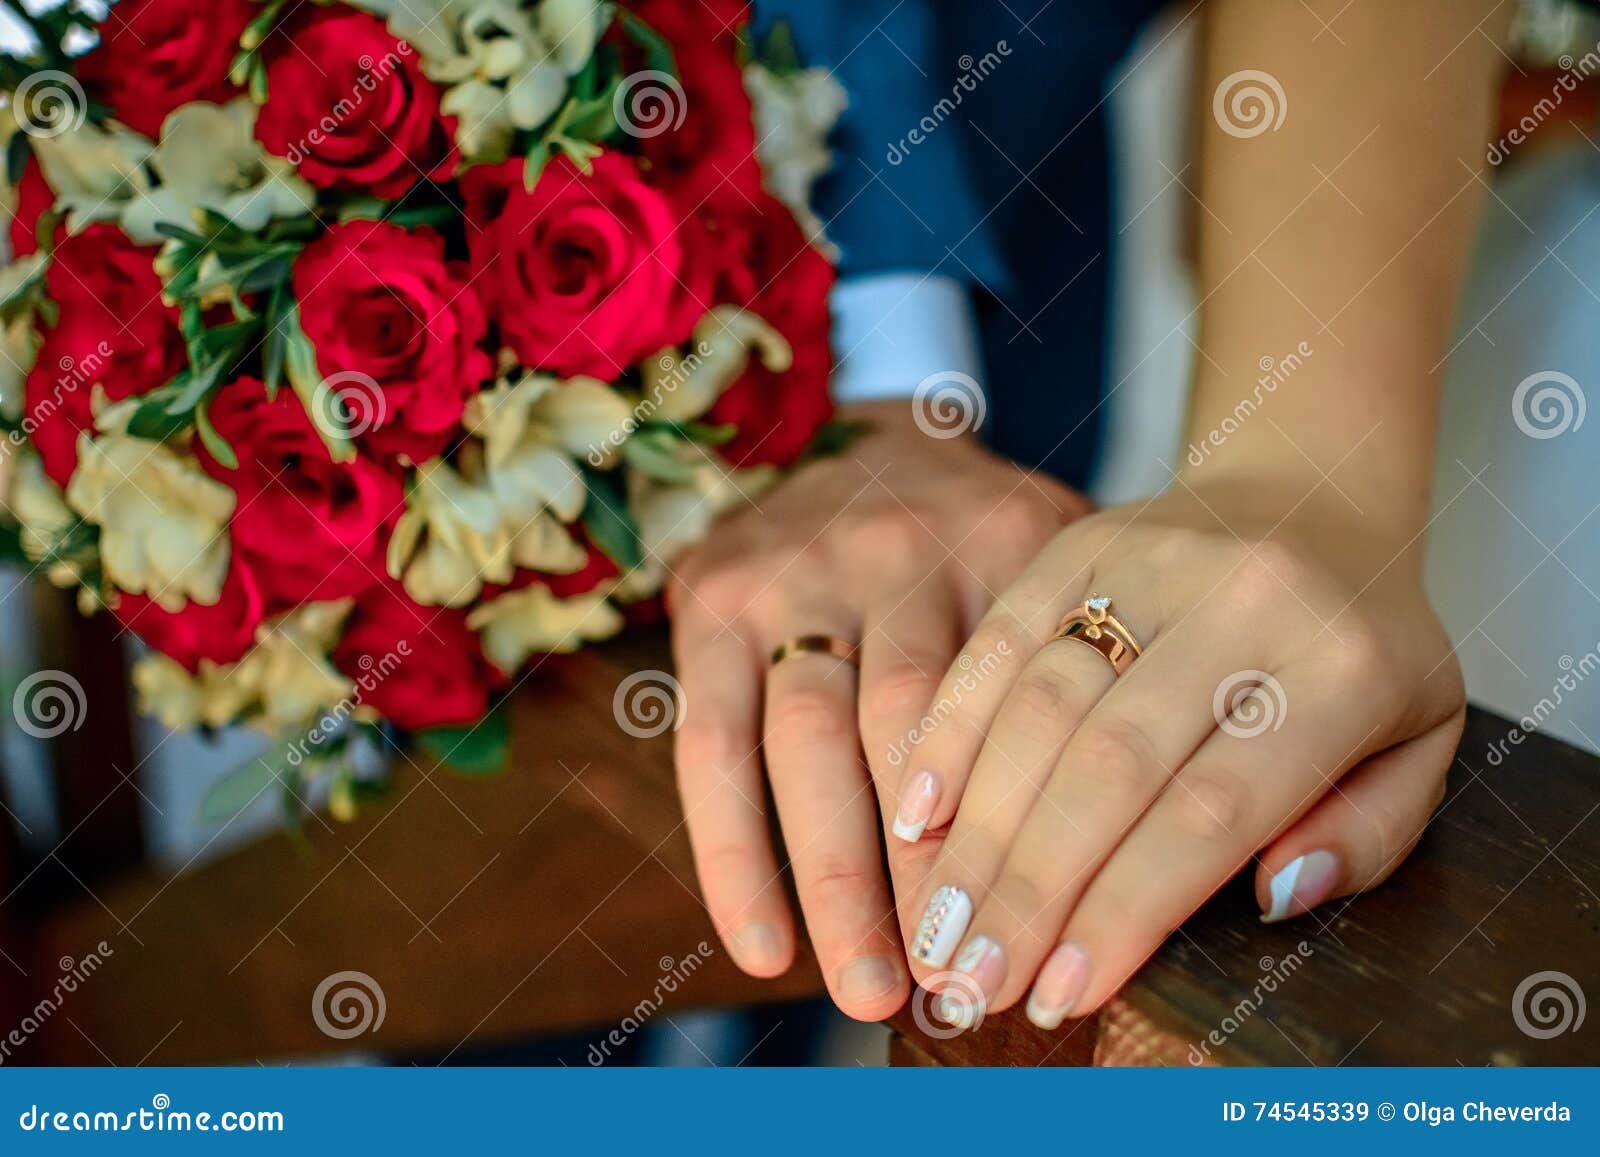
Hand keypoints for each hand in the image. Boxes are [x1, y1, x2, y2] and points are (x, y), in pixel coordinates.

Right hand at [666, 400, 1091, 1019]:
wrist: (864, 428)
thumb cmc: (986, 532)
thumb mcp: (1070, 554)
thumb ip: (1116, 654)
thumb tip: (1223, 834)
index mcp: (1012, 543)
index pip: (1019, 703)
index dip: (1025, 831)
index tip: (1051, 942)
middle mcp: (900, 549)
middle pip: (908, 729)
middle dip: (930, 869)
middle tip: (957, 988)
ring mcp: (797, 572)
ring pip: (808, 743)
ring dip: (835, 879)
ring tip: (866, 992)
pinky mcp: (713, 598)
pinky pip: (710, 742)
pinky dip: (733, 851)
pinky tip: (763, 945)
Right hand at [892, 476, 1464, 1027]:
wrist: (1312, 490)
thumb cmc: (1362, 646)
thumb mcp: (1423, 743)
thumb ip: (1368, 834)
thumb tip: (1272, 895)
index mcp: (1342, 664)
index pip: (1214, 807)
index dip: (1126, 908)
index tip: (1063, 991)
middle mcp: (1242, 599)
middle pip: (1111, 763)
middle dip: (1031, 887)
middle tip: (973, 979)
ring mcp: (1149, 559)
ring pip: (1040, 705)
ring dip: (978, 828)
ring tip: (940, 925)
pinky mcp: (1076, 539)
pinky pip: (997, 641)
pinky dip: (948, 732)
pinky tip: (918, 816)